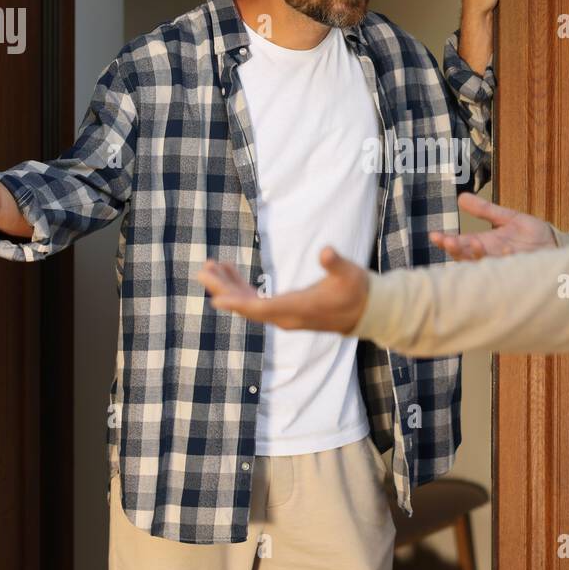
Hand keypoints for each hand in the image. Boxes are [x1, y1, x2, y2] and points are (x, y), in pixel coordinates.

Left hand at [197, 246, 369, 333]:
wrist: (365, 311)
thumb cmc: (357, 290)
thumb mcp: (350, 274)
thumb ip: (335, 264)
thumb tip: (326, 252)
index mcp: (298, 309)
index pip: (262, 309)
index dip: (239, 304)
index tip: (216, 299)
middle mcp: (286, 317)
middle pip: (248, 308)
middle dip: (224, 291)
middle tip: (203, 271)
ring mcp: (283, 315)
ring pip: (248, 305)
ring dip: (228, 288)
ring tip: (210, 267)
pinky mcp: (284, 310)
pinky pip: (255, 302)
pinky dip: (240, 288)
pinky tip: (230, 272)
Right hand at [430, 191, 555, 260]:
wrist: (555, 245)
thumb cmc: (530, 234)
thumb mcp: (506, 218)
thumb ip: (485, 210)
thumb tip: (461, 197)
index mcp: (484, 245)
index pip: (460, 245)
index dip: (447, 242)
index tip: (435, 236)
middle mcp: (490, 257)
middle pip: (466, 258)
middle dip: (456, 251)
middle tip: (448, 242)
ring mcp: (503, 265)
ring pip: (484, 265)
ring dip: (478, 255)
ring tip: (475, 242)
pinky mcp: (519, 270)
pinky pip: (510, 268)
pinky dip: (508, 259)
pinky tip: (507, 250)